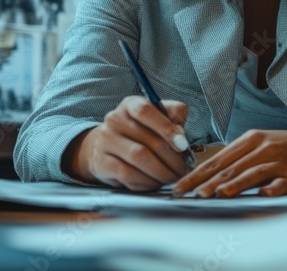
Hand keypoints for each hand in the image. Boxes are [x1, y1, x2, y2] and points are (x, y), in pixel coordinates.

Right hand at [65, 95, 191, 190]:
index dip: (166, 128)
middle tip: (184, 168)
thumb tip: (181, 134)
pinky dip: (147, 181)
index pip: (145, 111)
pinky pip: (129, 175)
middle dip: (173, 159)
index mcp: (130, 104)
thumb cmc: (140, 130)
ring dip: (162, 172)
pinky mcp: (102, 163)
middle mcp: (115, 120)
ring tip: (173, 176)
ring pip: (139, 159)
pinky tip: (156, 181)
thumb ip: (174, 116)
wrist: (106, 146)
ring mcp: (106, 141)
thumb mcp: (158, 115)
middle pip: (148, 141)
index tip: (183, 145)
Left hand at [172, 129, 286, 197]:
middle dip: (207, 182)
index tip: (180, 186)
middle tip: (189, 194)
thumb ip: (240, 158)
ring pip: (251, 172)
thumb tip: (211, 177)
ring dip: (233, 185)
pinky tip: (261, 196)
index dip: (197, 173)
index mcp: (252, 139)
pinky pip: (281, 182)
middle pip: (230, 167)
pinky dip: (271, 188)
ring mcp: (280, 160)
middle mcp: (263, 147)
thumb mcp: (264, 145)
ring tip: (216, 195)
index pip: (218, 158)